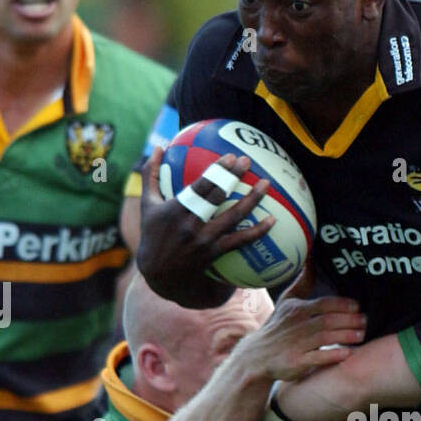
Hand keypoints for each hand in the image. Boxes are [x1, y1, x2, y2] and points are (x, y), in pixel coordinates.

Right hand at [136, 146, 276, 307]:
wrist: (160, 274)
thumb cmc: (153, 234)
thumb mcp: (148, 205)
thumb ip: (151, 174)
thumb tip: (157, 146)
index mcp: (176, 209)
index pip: (200, 185)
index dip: (216, 170)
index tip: (231, 156)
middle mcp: (191, 224)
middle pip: (217, 197)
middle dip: (234, 177)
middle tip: (248, 161)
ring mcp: (205, 239)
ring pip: (233, 217)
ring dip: (251, 200)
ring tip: (265, 185)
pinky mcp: (214, 253)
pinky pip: (240, 241)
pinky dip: (257, 231)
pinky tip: (272, 220)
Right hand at [239, 294, 366, 382]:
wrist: (257, 355)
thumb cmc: (278, 326)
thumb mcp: (287, 301)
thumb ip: (303, 282)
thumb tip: (312, 258)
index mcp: (297, 310)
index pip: (322, 304)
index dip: (342, 304)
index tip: (358, 306)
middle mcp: (297, 326)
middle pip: (327, 320)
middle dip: (348, 320)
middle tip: (366, 321)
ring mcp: (296, 344)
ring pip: (324, 338)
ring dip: (345, 336)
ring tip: (361, 335)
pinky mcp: (296, 362)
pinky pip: (316, 358)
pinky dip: (332, 355)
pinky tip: (347, 354)